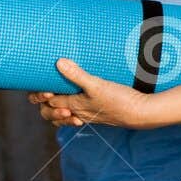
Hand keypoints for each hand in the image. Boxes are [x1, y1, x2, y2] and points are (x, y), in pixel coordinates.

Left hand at [27, 60, 155, 129]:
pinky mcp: (97, 114)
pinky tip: (75, 106)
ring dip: (57, 110)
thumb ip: (77, 75)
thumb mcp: (97, 85)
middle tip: (46, 91)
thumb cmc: (119, 100)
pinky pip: (77, 116)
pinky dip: (71, 112)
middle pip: (51, 114)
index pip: (49, 102)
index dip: (41, 93)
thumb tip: (58, 62)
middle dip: (45, 104)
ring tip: (58, 97)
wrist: (139, 113)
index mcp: (75, 106)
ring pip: (64, 117)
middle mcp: (78, 113)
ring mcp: (88, 115)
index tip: (44, 82)